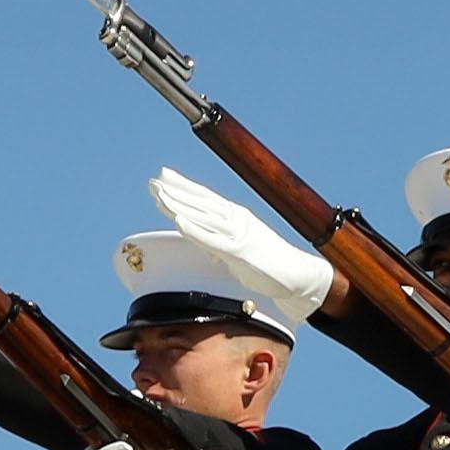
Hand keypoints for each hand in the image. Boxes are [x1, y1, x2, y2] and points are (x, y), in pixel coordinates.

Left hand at [148, 171, 340, 325]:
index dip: (184, 185)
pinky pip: (212, 240)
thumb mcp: (240, 250)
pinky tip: (179, 221)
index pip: (205, 196)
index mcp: (236, 216)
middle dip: (175, 191)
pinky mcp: (239, 252)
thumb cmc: (269, 264)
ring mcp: (237, 234)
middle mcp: (236, 220)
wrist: (297, 274)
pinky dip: (194, 230)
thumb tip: (206, 248)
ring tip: (159, 196)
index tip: (164, 174)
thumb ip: (221, 246)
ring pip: (202, 216)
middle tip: (153, 182)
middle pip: (200, 202)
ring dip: (178, 205)